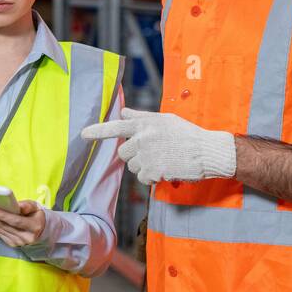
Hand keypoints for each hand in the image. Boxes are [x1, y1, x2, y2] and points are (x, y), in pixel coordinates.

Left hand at [0, 200, 45, 247]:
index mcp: (34, 227)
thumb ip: (28, 205)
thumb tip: (18, 205)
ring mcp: (17, 242)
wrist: (43, 232)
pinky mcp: (11, 243)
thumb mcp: (37, 208)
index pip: (16, 221)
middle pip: (3, 225)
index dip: (3, 216)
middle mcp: (25, 237)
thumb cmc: (38, 216)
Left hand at [81, 107, 235, 185]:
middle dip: (134, 155)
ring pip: (132, 167)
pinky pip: (143, 178)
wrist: (207, 151)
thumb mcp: (165, 119)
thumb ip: (141, 117)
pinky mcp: (153, 170)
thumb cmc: (187, 134)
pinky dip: (152, 177)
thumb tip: (124, 112)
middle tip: (153, 153)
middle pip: (123, 152)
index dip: (98, 131)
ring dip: (144, 167)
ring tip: (163, 160)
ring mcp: (147, 155)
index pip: (117, 126)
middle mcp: (143, 138)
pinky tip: (165, 170)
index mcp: (145, 124)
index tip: (83, 134)